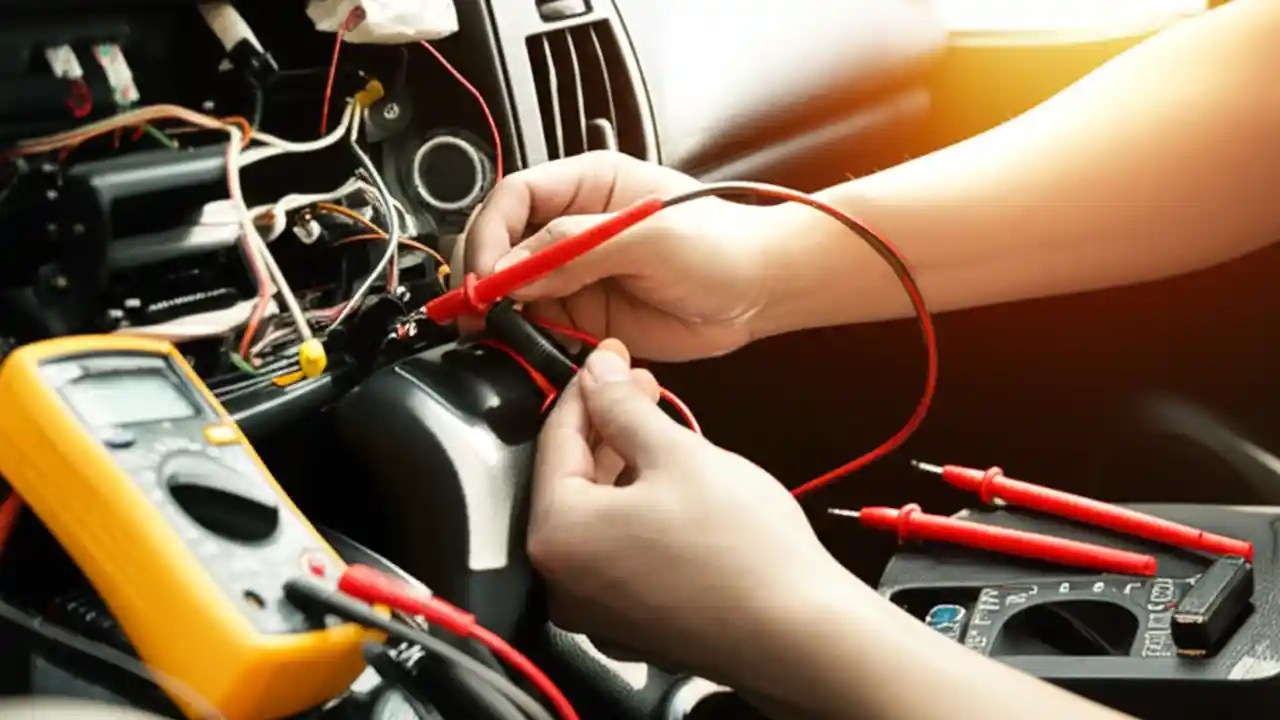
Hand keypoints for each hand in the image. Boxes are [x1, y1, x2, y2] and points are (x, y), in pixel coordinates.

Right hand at [456, 151, 781, 360]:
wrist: (760, 293)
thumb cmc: (722, 246)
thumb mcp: (650, 236)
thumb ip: (579, 248)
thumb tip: (515, 270)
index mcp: (588, 185)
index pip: (515, 197)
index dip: (491, 232)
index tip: (489, 272)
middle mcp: (573, 227)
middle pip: (503, 242)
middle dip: (484, 272)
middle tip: (478, 307)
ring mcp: (576, 273)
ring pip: (514, 288)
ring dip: (498, 310)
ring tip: (490, 331)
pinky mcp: (585, 314)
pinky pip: (539, 324)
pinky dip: (525, 337)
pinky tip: (525, 344)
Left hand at [528, 340, 845, 686]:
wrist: (801, 636)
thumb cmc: (743, 554)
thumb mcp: (678, 453)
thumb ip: (623, 407)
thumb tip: (598, 374)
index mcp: (559, 536)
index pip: (555, 440)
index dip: (588, 390)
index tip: (607, 362)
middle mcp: (564, 582)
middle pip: (573, 481)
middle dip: (608, 429)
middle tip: (641, 390)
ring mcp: (598, 611)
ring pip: (599, 519)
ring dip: (625, 471)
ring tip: (667, 439)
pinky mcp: (634, 625)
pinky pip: (622, 555)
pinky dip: (640, 517)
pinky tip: (676, 493)